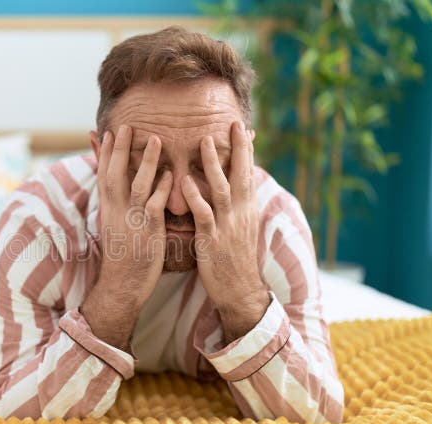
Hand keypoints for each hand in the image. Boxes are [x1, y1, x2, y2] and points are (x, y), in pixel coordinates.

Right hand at [81, 124, 172, 350]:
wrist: (122, 285)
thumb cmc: (122, 255)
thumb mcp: (113, 225)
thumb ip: (115, 203)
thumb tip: (111, 187)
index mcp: (108, 208)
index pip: (103, 175)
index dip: (105, 152)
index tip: (109, 130)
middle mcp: (117, 211)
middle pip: (115, 174)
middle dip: (119, 149)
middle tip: (126, 125)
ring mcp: (132, 220)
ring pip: (137, 185)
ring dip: (145, 162)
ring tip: (155, 139)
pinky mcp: (148, 231)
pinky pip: (155, 206)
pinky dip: (161, 189)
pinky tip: (169, 175)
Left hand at [182, 121, 270, 341]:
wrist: (239, 291)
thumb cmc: (234, 260)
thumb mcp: (239, 230)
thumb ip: (235, 207)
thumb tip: (233, 188)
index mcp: (247, 210)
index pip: (248, 173)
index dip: (246, 150)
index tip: (244, 127)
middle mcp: (241, 214)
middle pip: (241, 174)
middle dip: (238, 148)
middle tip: (234, 123)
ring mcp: (228, 226)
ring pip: (221, 189)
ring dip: (212, 165)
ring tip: (204, 141)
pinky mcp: (212, 240)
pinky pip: (203, 214)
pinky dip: (194, 196)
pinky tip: (183, 181)